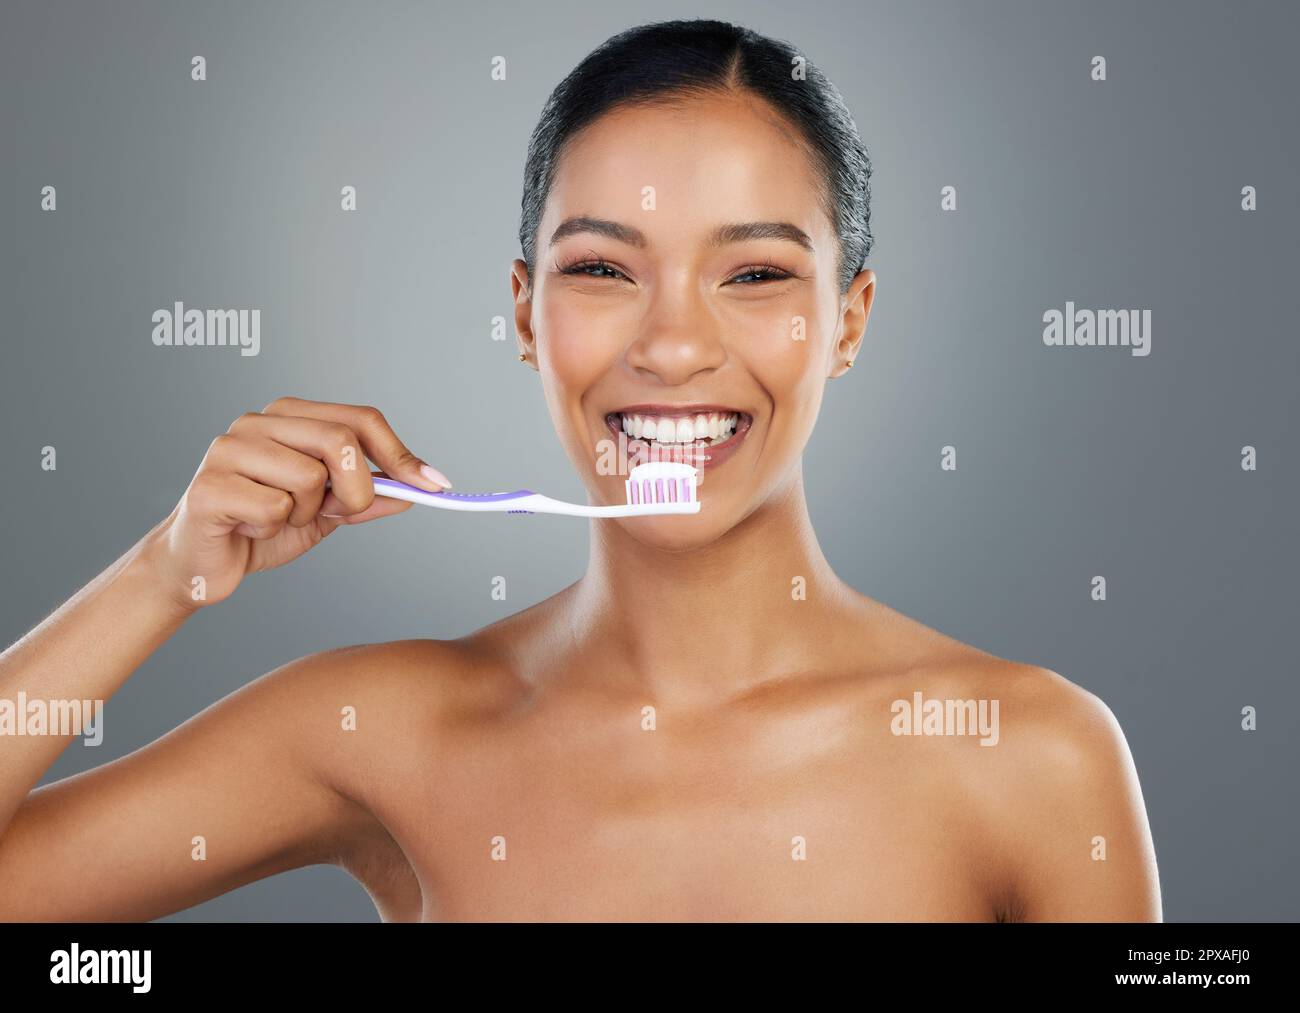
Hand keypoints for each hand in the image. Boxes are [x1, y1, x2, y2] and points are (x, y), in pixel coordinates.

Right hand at [139, 397, 450, 611]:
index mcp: (289, 417)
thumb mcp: (326, 513)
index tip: (435, 486)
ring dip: (307, 513)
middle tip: (340, 513)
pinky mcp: (210, 485)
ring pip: (311, 478)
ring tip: (276, 519)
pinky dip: (274, 528)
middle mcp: (257, 422)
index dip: (401, 453)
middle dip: (357, 489)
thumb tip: (416, 488)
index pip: (360, 419)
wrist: (201, 564)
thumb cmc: (261, 528)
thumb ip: (367, 498)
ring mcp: (230, 449)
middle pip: (341, 441)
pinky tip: (250, 528)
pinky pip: (276, 506)